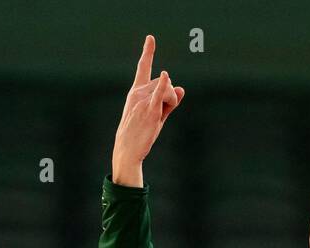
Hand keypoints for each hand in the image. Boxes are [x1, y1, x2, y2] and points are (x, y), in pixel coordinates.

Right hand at [112, 35, 184, 186]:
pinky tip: (165, 75)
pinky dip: (164, 85)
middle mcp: (138, 92)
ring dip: (171, 101)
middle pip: (165, 82)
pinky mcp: (150, 110)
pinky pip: (159, 94)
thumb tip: (182, 88)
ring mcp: (143, 100)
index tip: (151, 38)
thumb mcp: (155, 115)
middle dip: (170, 95)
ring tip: (159, 117)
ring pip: (168, 89)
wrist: (127, 149)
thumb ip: (170, 101)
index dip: (148, 52)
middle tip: (162, 112)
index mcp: (136, 91)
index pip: (143, 67)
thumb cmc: (140, 133)